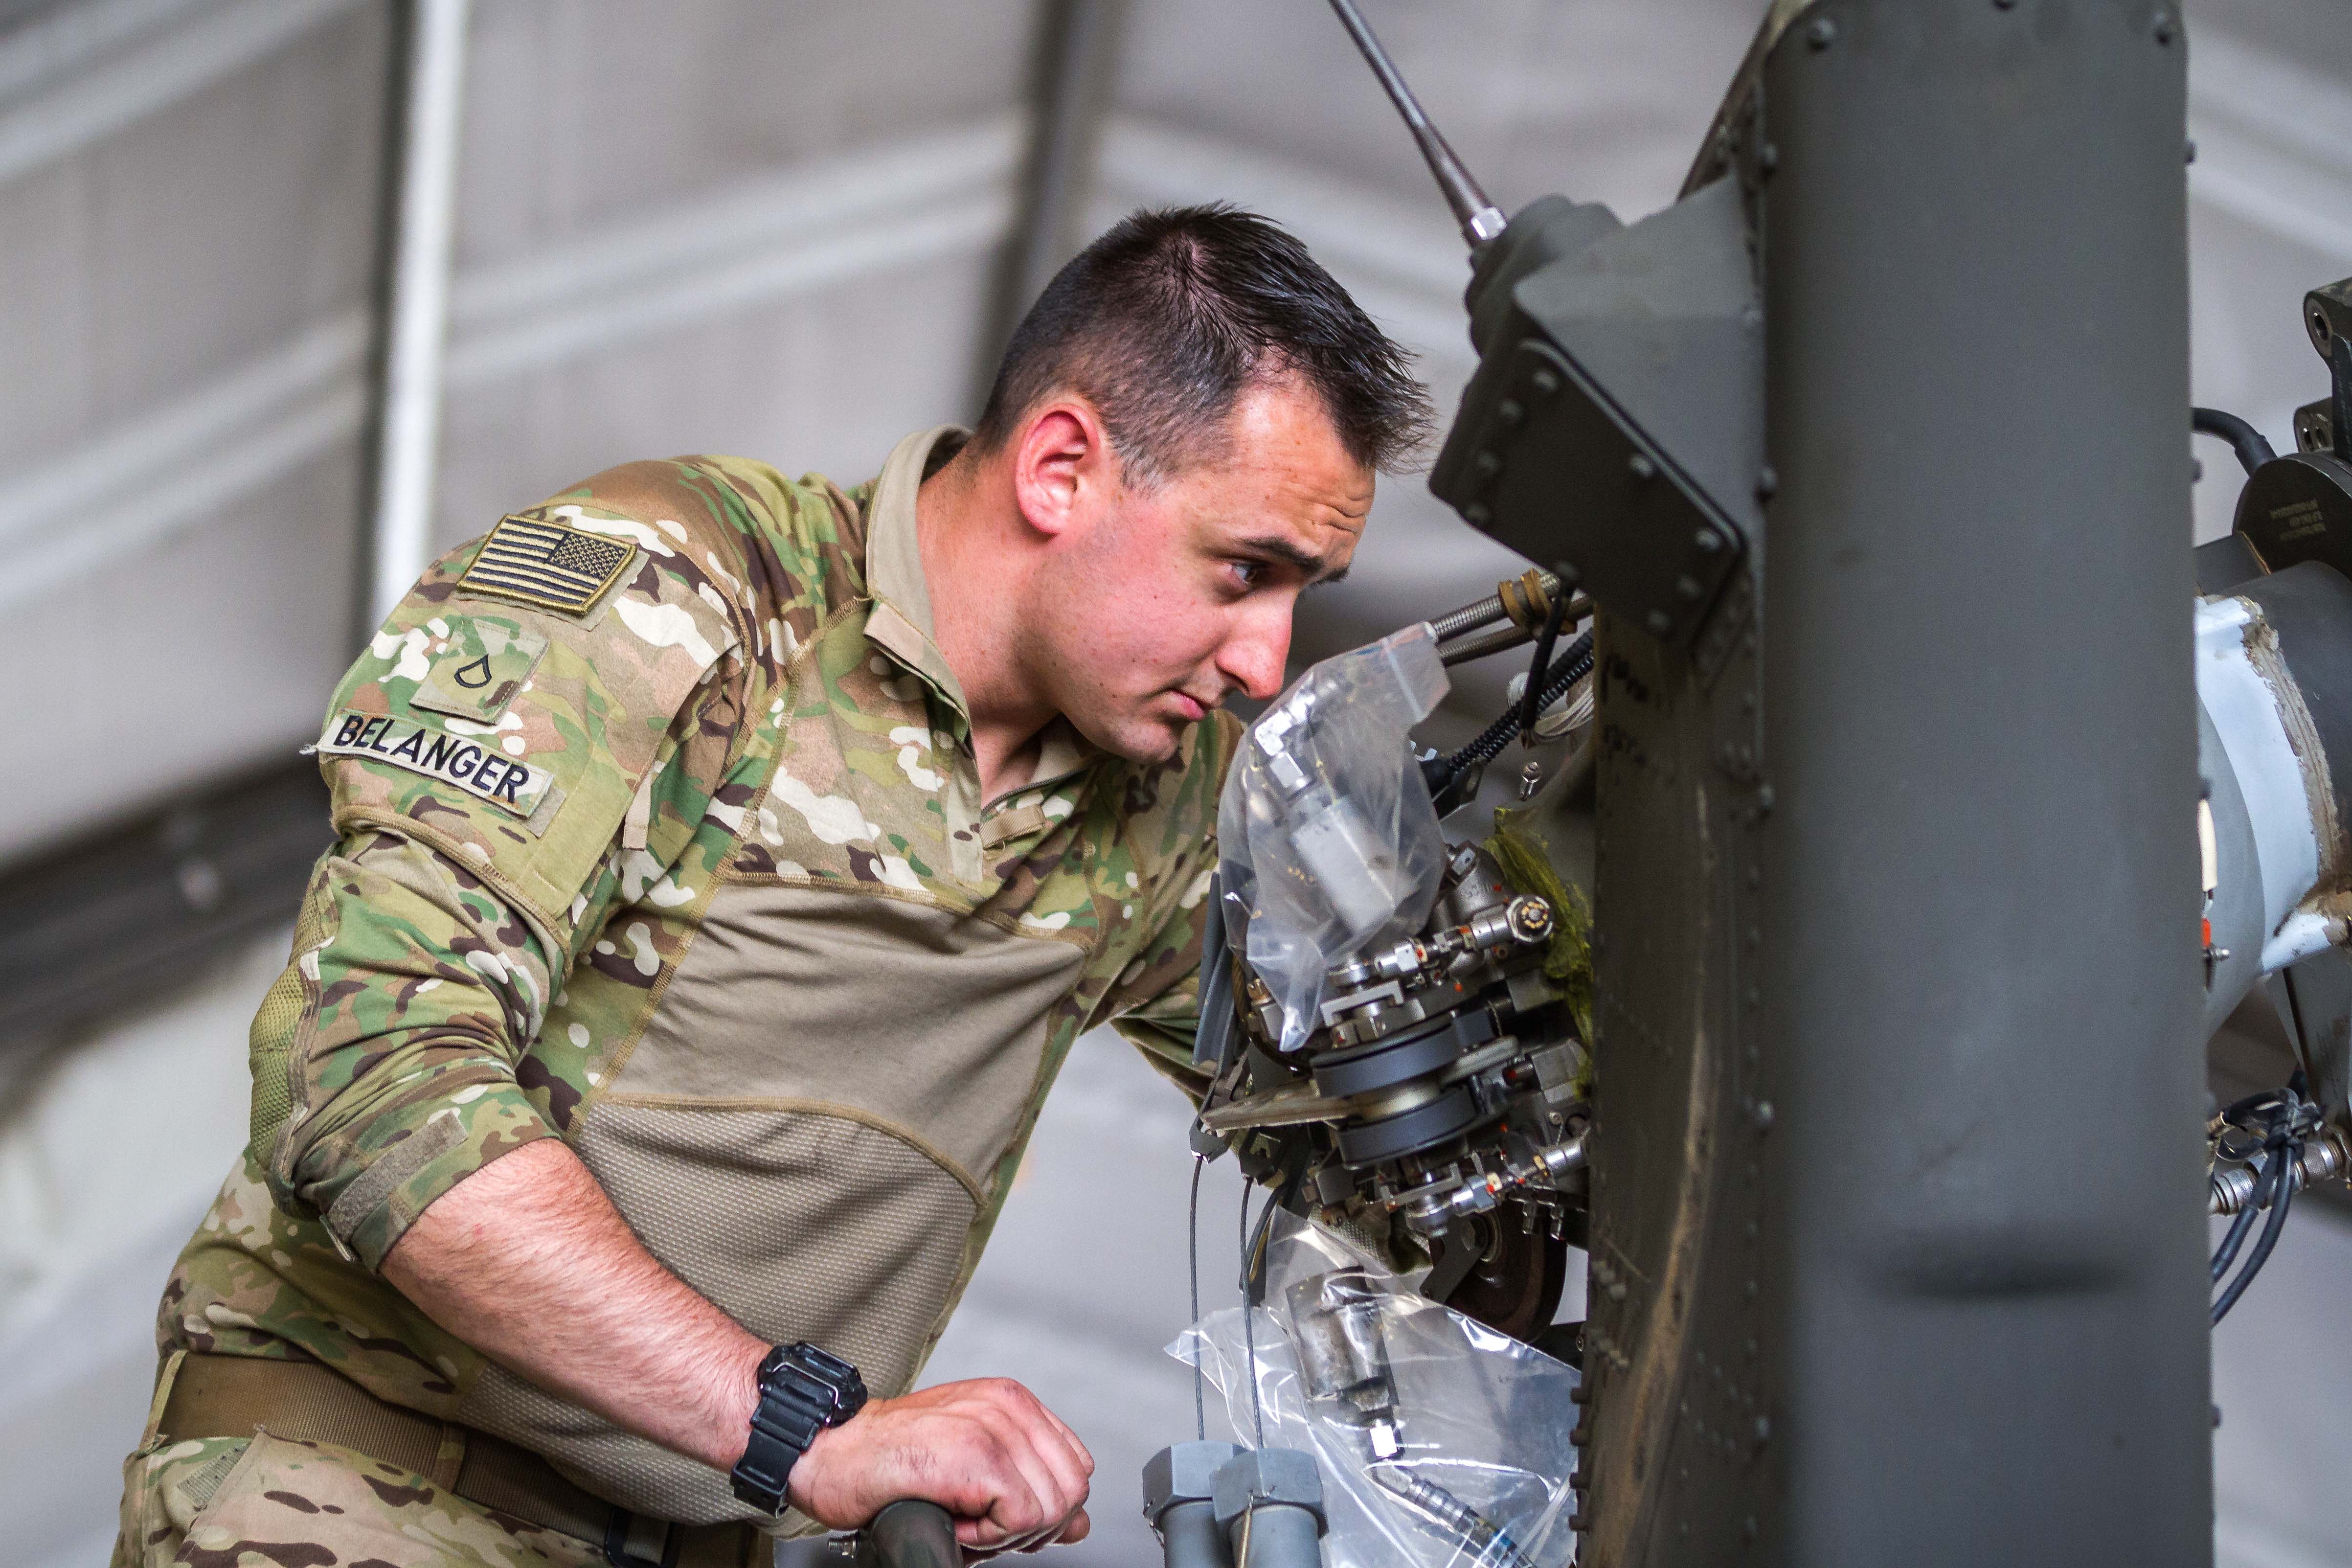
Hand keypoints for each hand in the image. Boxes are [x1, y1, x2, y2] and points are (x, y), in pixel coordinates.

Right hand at [786, 1379, 1092, 1554]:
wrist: (830, 1453)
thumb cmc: (889, 1460)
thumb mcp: (972, 1467)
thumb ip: (1028, 1487)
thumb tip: (1078, 1525)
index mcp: (1013, 1402)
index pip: (1075, 1466)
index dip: (1047, 1505)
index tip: (1004, 1518)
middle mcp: (1010, 1407)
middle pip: (1071, 1491)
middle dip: (1032, 1526)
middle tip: (980, 1525)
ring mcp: (996, 1428)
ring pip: (1053, 1509)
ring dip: (1007, 1534)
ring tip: (962, 1520)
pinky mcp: (980, 1457)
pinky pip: (1022, 1520)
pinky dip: (988, 1539)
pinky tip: (953, 1521)